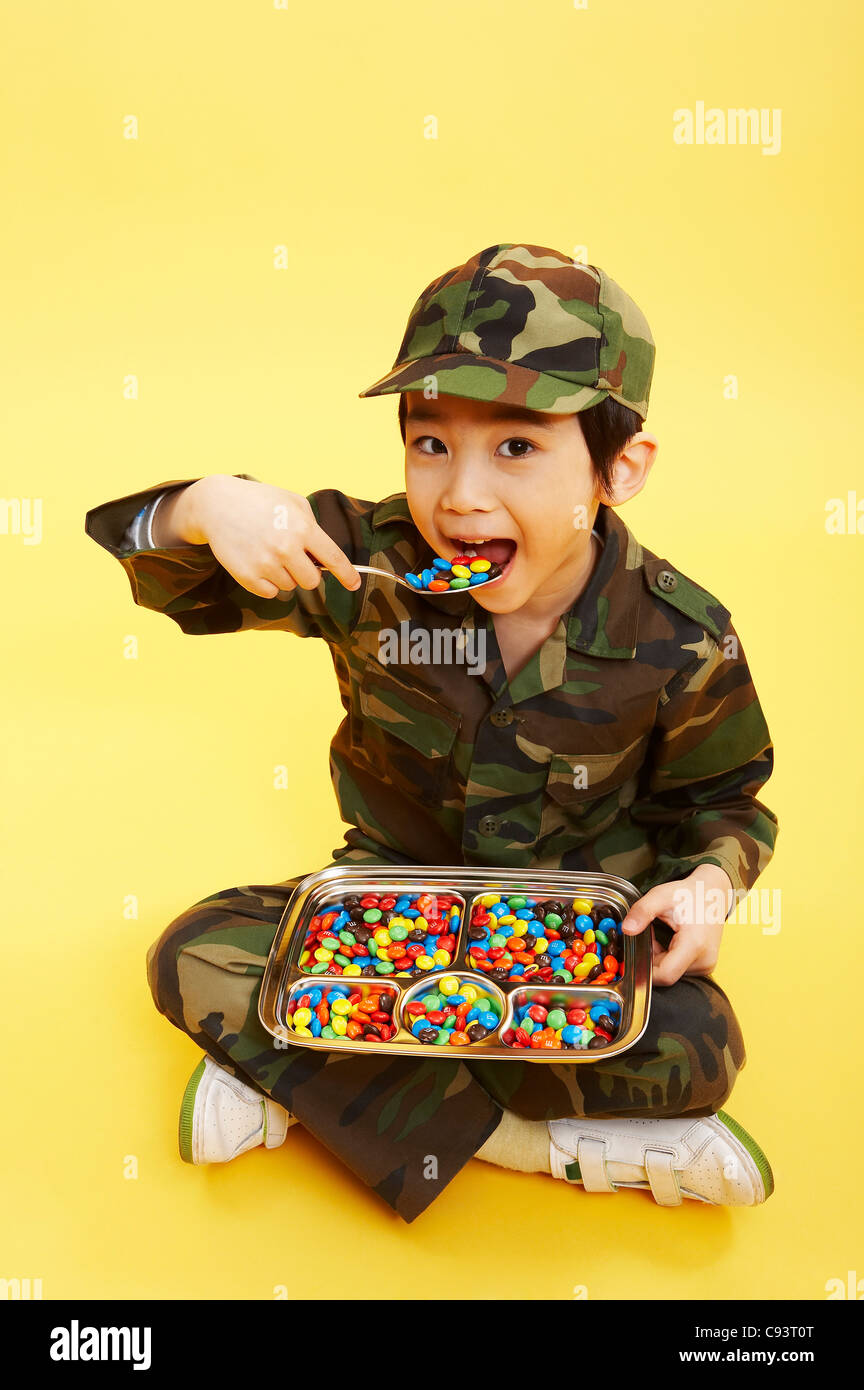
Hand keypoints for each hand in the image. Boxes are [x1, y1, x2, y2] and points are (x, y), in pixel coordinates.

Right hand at [178, 475, 362, 598]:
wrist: (217, 505)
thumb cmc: (260, 502)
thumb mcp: (293, 502)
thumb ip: (312, 527)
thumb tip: (325, 555)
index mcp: (302, 528)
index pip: (333, 559)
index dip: (347, 575)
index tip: (354, 584)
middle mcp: (286, 548)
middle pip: (312, 581)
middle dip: (307, 573)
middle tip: (292, 557)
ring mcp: (266, 564)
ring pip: (290, 586)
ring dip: (284, 575)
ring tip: (268, 552)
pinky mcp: (247, 576)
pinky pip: (270, 593)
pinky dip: (267, 582)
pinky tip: (257, 561)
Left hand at [620, 864, 733, 985]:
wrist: (713, 893)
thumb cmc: (690, 894)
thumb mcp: (662, 896)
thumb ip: (642, 911)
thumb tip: (627, 930)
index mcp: (695, 945)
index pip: (665, 975)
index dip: (645, 969)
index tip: (635, 952)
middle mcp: (703, 961)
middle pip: (665, 974)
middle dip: (650, 957)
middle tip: (649, 934)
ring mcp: (705, 966)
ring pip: (670, 972)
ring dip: (658, 958)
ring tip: (660, 935)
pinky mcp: (704, 966)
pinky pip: (678, 969)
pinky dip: (668, 958)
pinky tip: (668, 941)